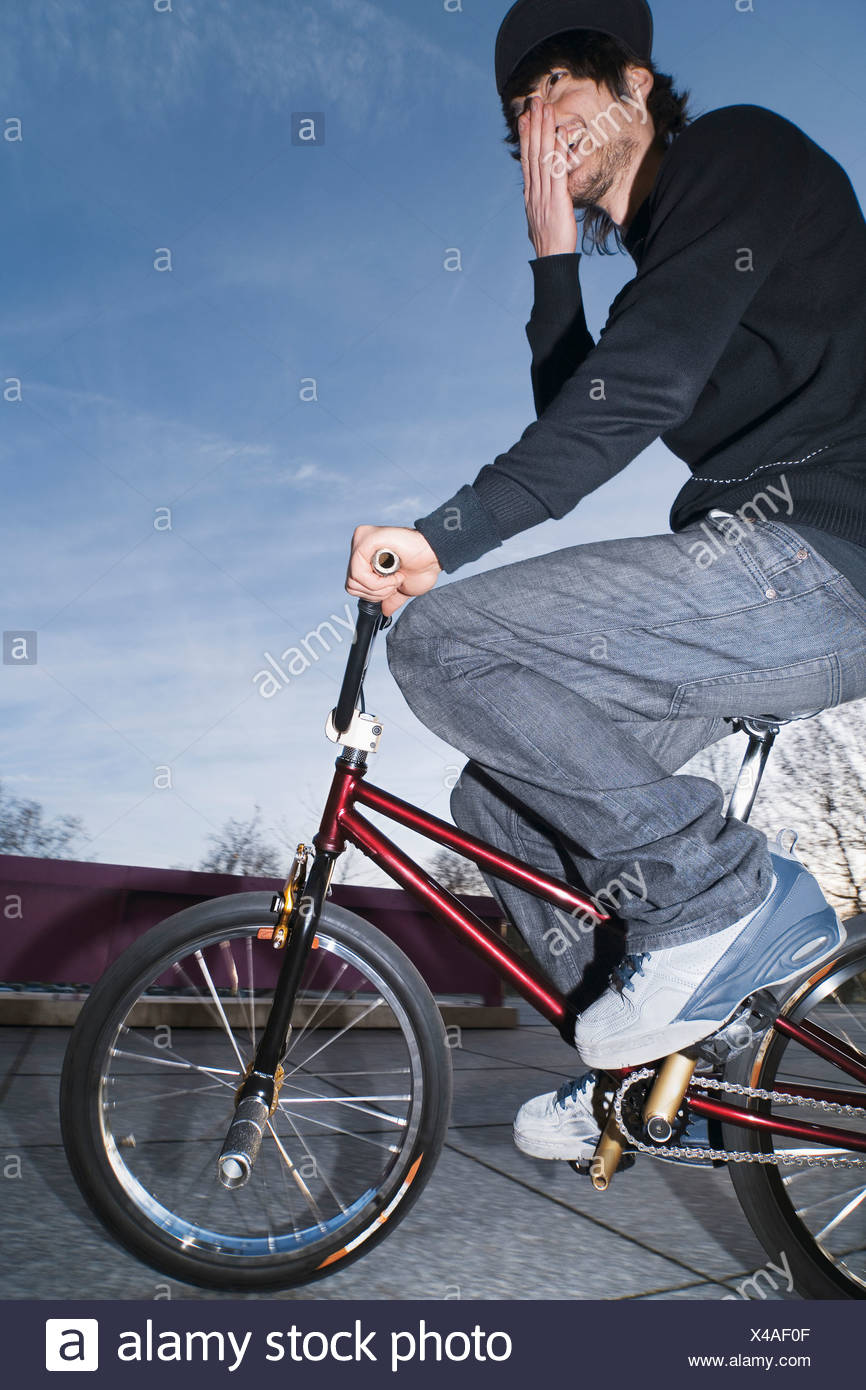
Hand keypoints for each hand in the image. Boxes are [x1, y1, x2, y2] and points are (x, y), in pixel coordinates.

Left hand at [346, 525, 441, 617]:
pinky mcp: (366, 539)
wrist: (436, 556)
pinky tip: (395, 574)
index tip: (392, 586)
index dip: (372, 594)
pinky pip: (358, 573)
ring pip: (354, 580)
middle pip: (350, 585)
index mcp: (365, 554)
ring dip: (380, 587)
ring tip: (397, 577)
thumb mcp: (402, 589)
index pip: (352, 585)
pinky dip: (378, 582)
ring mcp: (361, 539)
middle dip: (376, 593)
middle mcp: (359, 543)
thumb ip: (389, 599)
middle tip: (395, 582)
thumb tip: (384, 612)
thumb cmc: (423, 567)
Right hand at [519, 96, 577, 257]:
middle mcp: (534, 190)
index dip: (525, 138)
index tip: (525, 118)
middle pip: (532, 153)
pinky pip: (557, 171)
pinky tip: (559, 134)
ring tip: (544, 109)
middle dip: (533, 126)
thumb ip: (536, 201)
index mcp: (530, 194)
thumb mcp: (538, 217)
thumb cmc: (549, 242)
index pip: (526, 161)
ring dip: (543, 131)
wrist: (552, 259)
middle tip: (534, 103)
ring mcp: (544, 194)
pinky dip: (558, 151)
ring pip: (542, 157)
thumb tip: (532, 192)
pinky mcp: (557, 199)